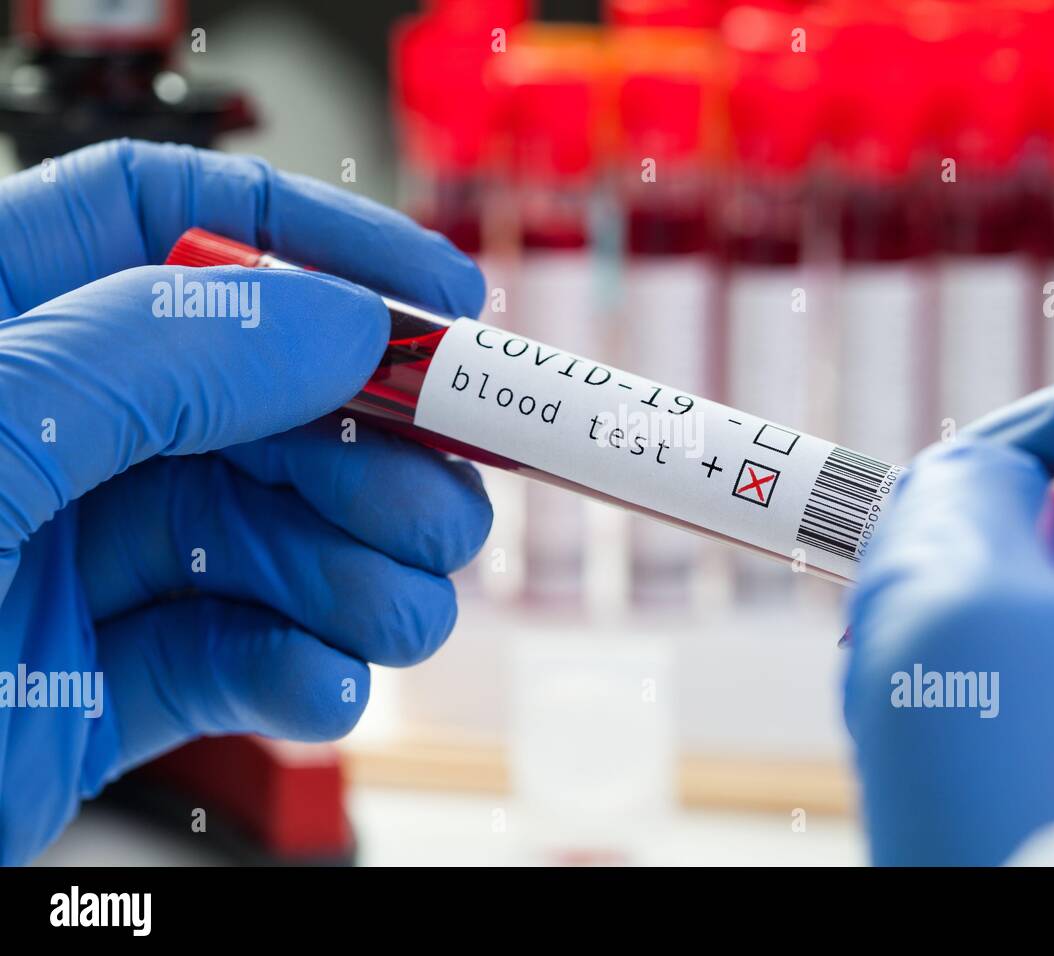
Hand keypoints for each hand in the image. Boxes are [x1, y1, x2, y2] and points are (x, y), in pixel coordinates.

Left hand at [0, 140, 490, 863]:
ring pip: (271, 534)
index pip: (171, 226)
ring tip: (398, 612)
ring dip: (360, 573)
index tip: (438, 299)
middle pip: (263, 398)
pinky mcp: (100, 683)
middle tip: (445, 500)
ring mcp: (78, 560)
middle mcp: (50, 436)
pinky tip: (320, 686)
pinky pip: (234, 656)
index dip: (319, 242)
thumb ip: (150, 358)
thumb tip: (329, 322)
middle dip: (372, 451)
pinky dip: (301, 673)